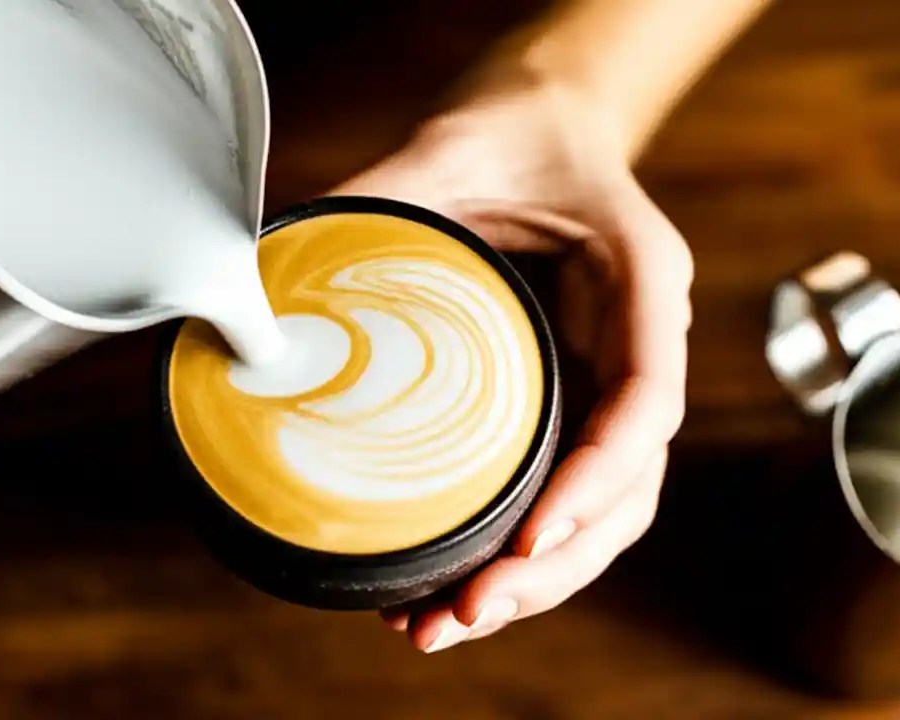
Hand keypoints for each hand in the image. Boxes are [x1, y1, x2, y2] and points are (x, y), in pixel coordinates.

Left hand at [331, 81, 692, 651]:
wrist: (538, 123)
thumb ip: (371, 202)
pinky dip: (513, 544)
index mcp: (637, 280)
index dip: (593, 484)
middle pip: (628, 488)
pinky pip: (556, 487)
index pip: (643, 404)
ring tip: (445, 624)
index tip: (528, 541)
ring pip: (599, 510)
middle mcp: (635, 344)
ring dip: (534, 579)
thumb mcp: (443, 152)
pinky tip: (448, 584)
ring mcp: (605, 380)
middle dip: (553, 565)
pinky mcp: (566, 400)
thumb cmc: (507, 130)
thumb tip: (256, 282)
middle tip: (467, 612)